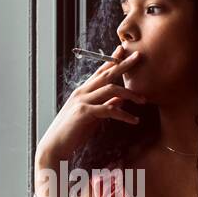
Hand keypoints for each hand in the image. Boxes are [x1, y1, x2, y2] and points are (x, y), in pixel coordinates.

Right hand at [34, 43, 147, 170]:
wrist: (54, 146)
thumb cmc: (72, 133)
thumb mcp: (91, 116)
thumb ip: (105, 105)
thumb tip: (120, 99)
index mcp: (82, 91)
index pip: (99, 71)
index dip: (111, 59)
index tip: (123, 50)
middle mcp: (82, 92)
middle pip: (106, 74)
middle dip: (123, 64)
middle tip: (138, 56)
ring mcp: (82, 101)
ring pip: (111, 89)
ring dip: (130, 93)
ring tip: (143, 100)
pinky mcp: (85, 113)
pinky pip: (109, 109)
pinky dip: (124, 114)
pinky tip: (134, 120)